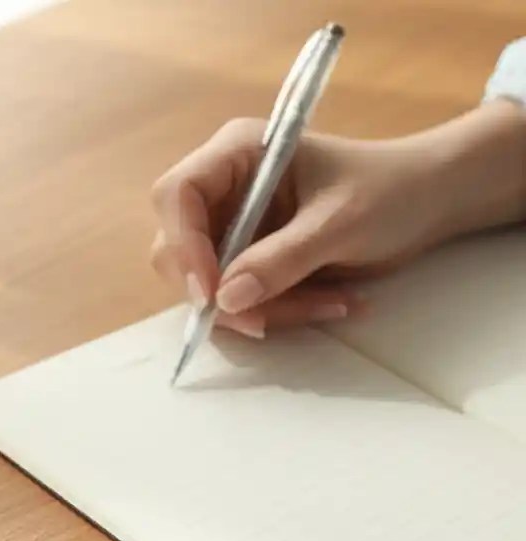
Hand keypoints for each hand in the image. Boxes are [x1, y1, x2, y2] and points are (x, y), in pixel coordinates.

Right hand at [149, 117, 445, 337]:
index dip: (182, 244)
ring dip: (260, 307)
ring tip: (328, 304)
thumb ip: (281, 259)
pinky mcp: (247, 256)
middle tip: (265, 321)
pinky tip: (328, 302)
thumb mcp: (340, 224)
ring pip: (208, 282)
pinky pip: (238, 296)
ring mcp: (232, 223)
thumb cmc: (390, 190)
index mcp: (236, 153)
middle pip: (179, 246)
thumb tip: (225, 299)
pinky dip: (277, 310)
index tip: (210, 294)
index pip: (177, 195)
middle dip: (220, 290)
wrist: (428, 200)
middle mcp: (223, 187)